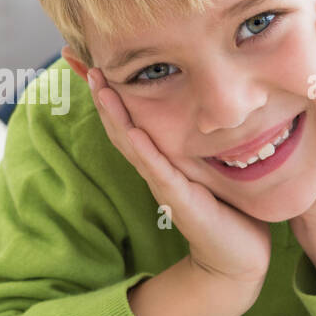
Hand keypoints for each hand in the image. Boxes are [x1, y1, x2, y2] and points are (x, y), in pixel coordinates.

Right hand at [87, 67, 272, 285]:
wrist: (237, 258)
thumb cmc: (228, 211)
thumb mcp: (210, 163)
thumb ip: (202, 137)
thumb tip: (209, 101)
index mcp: (159, 156)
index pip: (126, 115)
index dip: (106, 88)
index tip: (86, 57)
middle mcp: (154, 167)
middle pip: (117, 123)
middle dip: (99, 91)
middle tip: (78, 59)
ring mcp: (163, 183)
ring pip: (130, 141)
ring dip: (113, 112)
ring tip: (99, 84)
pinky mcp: (179, 200)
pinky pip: (157, 170)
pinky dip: (143, 149)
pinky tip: (132, 129)